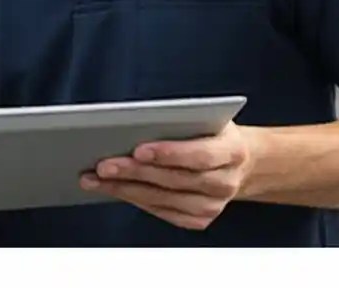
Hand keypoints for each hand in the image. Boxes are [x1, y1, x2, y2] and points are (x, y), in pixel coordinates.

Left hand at [81, 122, 259, 230]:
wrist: (242, 163)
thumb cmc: (215, 134)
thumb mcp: (207, 119)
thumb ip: (181, 122)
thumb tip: (134, 123)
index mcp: (232, 151)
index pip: (199, 156)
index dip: (168, 154)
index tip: (138, 150)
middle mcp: (224, 182)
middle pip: (174, 180)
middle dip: (135, 173)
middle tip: (104, 165)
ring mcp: (212, 205)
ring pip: (164, 199)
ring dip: (126, 189)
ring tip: (96, 179)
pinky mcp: (199, 219)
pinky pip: (163, 212)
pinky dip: (136, 200)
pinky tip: (115, 190)